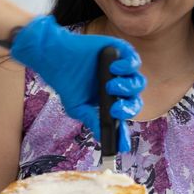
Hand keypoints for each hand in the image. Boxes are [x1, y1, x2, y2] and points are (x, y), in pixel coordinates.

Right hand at [10, 15, 143, 147]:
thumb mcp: (79, 108)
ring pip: (138, 82)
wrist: (56, 60)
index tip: (123, 142)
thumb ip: (93, 120)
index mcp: (112, 99)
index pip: (125, 113)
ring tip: (110, 85)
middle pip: (135, 99)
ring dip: (127, 87)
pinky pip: (134, 61)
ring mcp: (121, 68)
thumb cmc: (67, 83)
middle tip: (115, 107)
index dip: (126, 128)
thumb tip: (102, 138)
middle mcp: (119, 84)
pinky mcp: (120, 51)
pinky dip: (128, 66)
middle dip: (128, 107)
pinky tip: (114, 69)